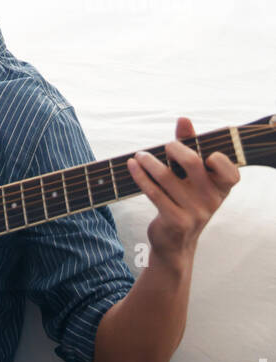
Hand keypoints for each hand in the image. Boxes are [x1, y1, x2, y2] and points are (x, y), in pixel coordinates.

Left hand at [128, 116, 239, 268]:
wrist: (175, 242)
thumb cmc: (184, 199)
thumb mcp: (191, 177)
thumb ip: (190, 146)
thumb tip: (183, 119)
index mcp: (221, 189)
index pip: (230, 172)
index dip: (219, 159)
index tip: (204, 152)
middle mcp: (212, 201)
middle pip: (193, 162)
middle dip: (174, 147)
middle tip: (165, 146)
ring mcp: (195, 213)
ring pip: (166, 176)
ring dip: (148, 161)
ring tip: (139, 156)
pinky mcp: (175, 221)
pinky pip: (154, 192)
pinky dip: (140, 175)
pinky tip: (132, 166)